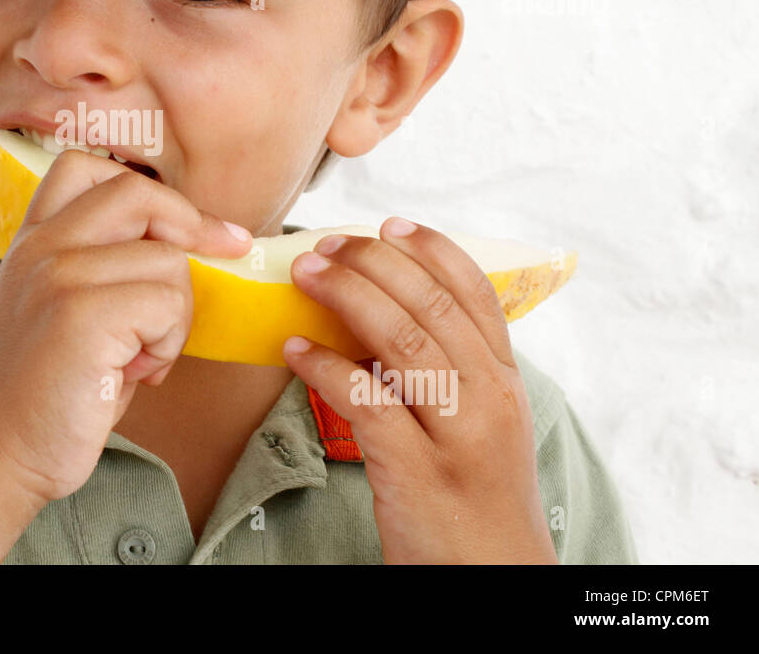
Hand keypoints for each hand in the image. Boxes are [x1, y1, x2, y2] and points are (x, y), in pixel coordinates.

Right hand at [0, 147, 251, 504]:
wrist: (1, 454)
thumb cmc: (51, 389)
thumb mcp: (67, 308)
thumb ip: (109, 265)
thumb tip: (202, 240)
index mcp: (33, 241)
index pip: (85, 167)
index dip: (149, 190)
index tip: (191, 229)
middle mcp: (41, 248)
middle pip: (137, 194)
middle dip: (190, 229)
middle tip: (214, 263)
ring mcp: (57, 277)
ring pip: (168, 261)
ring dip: (175, 315)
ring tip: (140, 355)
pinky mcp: (80, 315)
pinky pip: (168, 304)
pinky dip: (168, 344)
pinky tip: (135, 373)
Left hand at [282, 217, 557, 563]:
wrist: (494, 578)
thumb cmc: (475, 499)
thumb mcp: (481, 427)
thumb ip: (449, 373)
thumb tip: (382, 319)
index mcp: (506, 381)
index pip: (475, 293)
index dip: (431, 249)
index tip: (388, 223)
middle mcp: (490, 399)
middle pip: (431, 305)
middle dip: (374, 262)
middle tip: (326, 243)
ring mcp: (458, 435)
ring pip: (403, 341)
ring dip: (347, 297)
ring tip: (306, 274)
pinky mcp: (417, 472)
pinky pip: (367, 402)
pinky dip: (326, 368)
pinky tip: (295, 350)